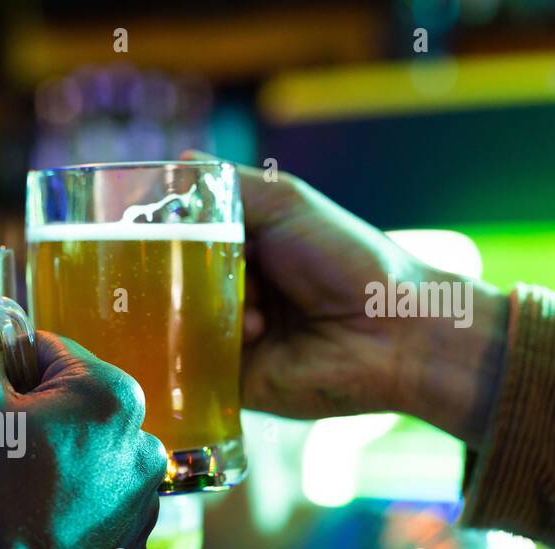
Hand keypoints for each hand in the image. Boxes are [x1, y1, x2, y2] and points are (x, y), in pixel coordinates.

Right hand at [0, 262, 166, 548]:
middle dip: (19, 422)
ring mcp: (141, 511)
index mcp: (113, 396)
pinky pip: (85, 513)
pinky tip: (17, 537)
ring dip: (39, 468)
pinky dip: (55, 516)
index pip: (43, 351)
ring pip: (76, 461)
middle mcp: (145, 449)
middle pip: (64, 407)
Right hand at [186, 150, 509, 446]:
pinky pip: (197, 367)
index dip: (174, 238)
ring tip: (255, 310)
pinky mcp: (234, 381)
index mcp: (247, 254)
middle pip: (179, 286)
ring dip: (211, 312)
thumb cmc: (347, 260)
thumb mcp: (288, 205)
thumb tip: (181, 160)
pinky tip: (254, 335)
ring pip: (183, 326)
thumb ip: (232, 187)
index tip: (159, 232)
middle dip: (187, 278)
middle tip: (200, 274)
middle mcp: (235, 297)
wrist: (394, 332)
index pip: (189, 244)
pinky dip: (214, 348)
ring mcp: (233, 341)